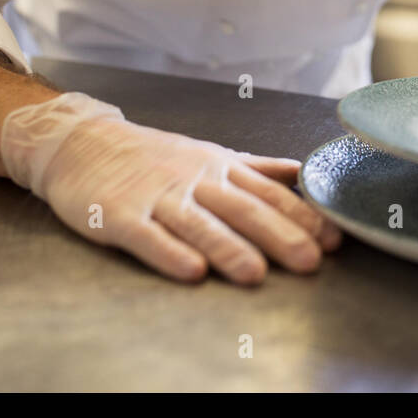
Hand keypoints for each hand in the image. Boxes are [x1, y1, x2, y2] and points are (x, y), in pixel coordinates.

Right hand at [0, 92, 341, 284]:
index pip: (269, 193)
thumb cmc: (152, 156)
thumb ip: (258, 169)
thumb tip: (303, 173)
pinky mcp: (122, 216)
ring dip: (228, 248)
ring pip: (200, 224)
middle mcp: (195, 182)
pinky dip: (171, 254)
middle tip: (310, 261)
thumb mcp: (210, 154)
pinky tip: (192, 273)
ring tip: (255, 274)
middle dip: (279, 236)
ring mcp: (158, 198)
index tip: (335, 239)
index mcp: (220, 168)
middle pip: (243, 209)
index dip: (303, 216)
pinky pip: (150, 237)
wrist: (83, 144)